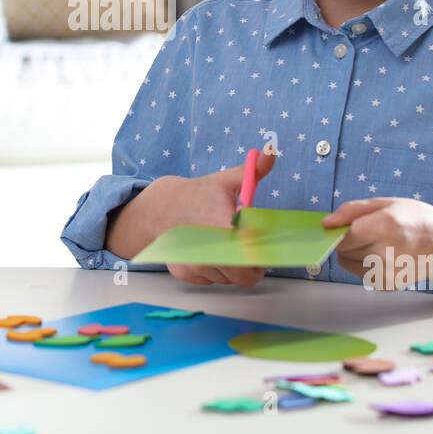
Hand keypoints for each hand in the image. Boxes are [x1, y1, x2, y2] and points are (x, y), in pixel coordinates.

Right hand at [109, 150, 276, 288]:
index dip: (262, 259)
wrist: (162, 207)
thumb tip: (271, 152)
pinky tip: (210, 254)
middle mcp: (206, 250)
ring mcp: (193, 263)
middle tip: (251, 256)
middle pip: (243, 277)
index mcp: (222, 226)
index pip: (252, 257)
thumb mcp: (226, 180)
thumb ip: (253, 170)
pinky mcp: (184, 273)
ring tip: (227, 249)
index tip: (264, 252)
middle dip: (251, 269)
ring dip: (232, 270)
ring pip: (228, 280)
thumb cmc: (199, 195)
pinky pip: (210, 282)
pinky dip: (215, 272)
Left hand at [323, 197, 432, 287]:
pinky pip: (360, 274)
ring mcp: (386, 273)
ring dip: (355, 254)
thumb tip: (326, 223)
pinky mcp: (386, 285)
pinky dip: (365, 265)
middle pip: (343, 251)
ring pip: (348, 264)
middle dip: (348, 241)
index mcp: (384, 226)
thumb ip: (351, 211)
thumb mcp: (386, 203)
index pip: (343, 237)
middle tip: (370, 232)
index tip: (344, 226)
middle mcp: (385, 253)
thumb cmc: (416, 219)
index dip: (339, 231)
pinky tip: (385, 256)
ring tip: (379, 244)